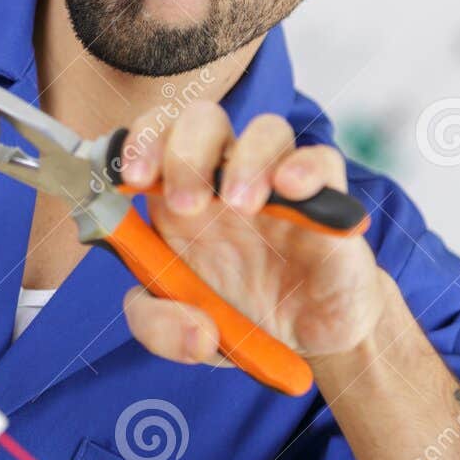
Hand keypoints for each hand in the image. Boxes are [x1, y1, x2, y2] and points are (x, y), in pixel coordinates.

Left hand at [117, 101, 386, 363]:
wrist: (310, 340)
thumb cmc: (240, 316)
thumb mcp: (184, 334)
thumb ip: (160, 328)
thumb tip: (193, 331)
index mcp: (179, 197)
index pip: (153, 138)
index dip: (137, 144)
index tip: (131, 179)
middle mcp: (226, 179)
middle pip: (203, 119)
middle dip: (184, 150)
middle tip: (185, 205)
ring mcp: (279, 185)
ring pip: (266, 130)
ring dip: (246, 160)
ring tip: (242, 207)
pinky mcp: (328, 203)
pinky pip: (322, 161)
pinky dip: (305, 168)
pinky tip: (290, 191)